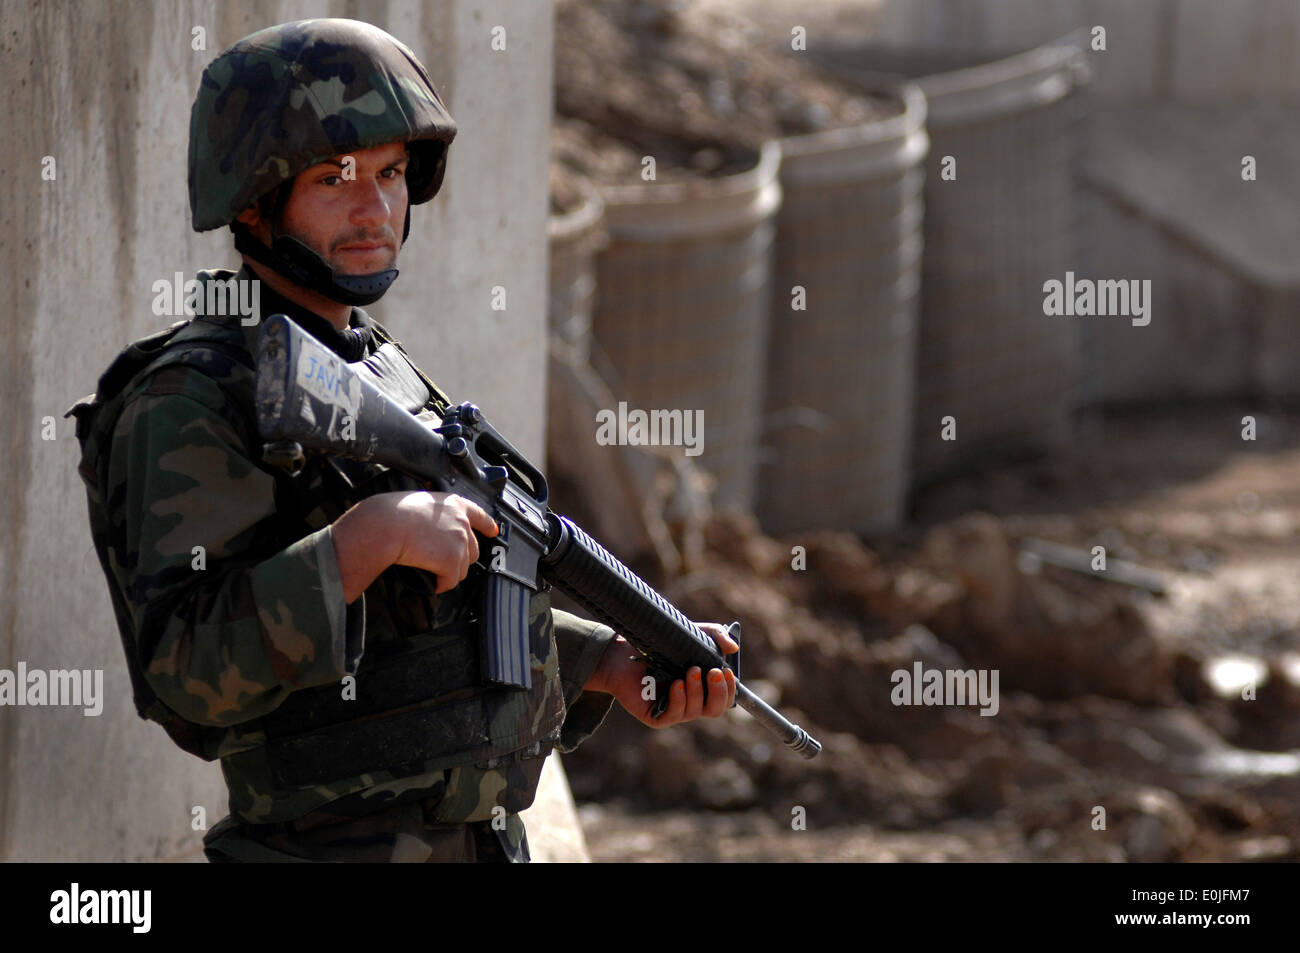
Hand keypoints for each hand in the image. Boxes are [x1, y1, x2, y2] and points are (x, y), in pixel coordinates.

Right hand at [386, 491, 498, 592]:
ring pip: (462, 568)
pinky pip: (450, 581)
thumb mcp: (421, 504)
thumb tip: (433, 531)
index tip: (493, 531)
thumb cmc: (393, 513)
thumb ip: (436, 516)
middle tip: (441, 562)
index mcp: (454, 504)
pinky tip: (432, 583)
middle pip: (473, 549)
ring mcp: (460, 541)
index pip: (479, 515)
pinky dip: (441, 585)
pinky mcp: (452, 560)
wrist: (386, 524)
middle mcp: (462, 522)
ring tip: (431, 571)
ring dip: (449, 573)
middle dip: (459, 559)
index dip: (487, 525)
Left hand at [588, 622, 738, 728]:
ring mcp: (674, 710)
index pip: (724, 698)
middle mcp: (691, 702)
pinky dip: (678, 700)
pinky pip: (674, 715)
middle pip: (715, 710)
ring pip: (695, 711)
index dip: (729, 688)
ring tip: (689, 670)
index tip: (725, 670)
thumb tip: (733, 648)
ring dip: (696, 691)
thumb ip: (715, 637)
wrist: (623, 652)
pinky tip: (676, 684)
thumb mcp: (692, 635)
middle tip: (713, 672)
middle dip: (718, 692)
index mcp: (702, 688)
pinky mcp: (656, 716)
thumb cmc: (660, 645)